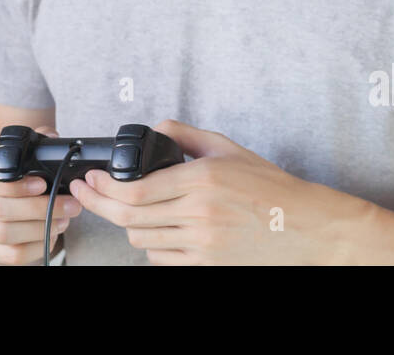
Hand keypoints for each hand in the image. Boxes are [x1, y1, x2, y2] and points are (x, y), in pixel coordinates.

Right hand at [0, 124, 82, 264]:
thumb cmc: (3, 166)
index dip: (13, 187)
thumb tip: (53, 138)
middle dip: (39, 209)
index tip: (42, 185)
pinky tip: (49, 237)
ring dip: (39, 230)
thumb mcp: (13, 146)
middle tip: (67, 206)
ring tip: (62, 221)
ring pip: (4, 235)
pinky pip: (7, 255)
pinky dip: (33, 249)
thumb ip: (35, 138)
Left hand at [68, 119, 345, 264]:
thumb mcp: (230, 150)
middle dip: (99, 205)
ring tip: (128, 211)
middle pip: (130, 218)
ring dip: (129, 226)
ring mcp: (203, 244)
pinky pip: (162, 260)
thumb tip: (156, 128)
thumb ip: (187, 136)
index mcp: (202, 179)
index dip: (103, 187)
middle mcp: (199, 213)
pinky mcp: (208, 266)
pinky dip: (152, 246)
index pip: (135, 190)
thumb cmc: (271, 189)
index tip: (91, 179)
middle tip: (86, 194)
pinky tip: (157, 231)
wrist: (307, 229)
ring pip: (142, 240)